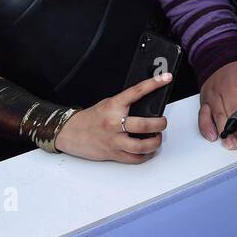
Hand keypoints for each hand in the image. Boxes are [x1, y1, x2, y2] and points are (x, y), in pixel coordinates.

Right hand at [54, 72, 170, 161]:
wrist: (70, 133)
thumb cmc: (91, 118)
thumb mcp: (108, 104)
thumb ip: (125, 104)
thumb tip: (147, 102)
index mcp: (113, 106)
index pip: (137, 91)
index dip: (154, 83)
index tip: (166, 78)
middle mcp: (114, 123)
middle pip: (144, 124)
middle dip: (160, 124)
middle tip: (163, 122)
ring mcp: (114, 140)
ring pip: (141, 146)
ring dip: (155, 143)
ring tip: (157, 138)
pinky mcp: (113, 153)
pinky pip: (134, 158)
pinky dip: (145, 155)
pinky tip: (148, 150)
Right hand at [198, 60, 236, 149]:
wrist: (222, 62)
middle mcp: (227, 86)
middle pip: (233, 107)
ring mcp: (214, 93)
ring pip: (218, 114)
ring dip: (225, 131)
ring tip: (233, 144)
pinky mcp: (205, 101)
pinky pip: (203, 116)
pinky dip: (207, 127)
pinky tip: (213, 136)